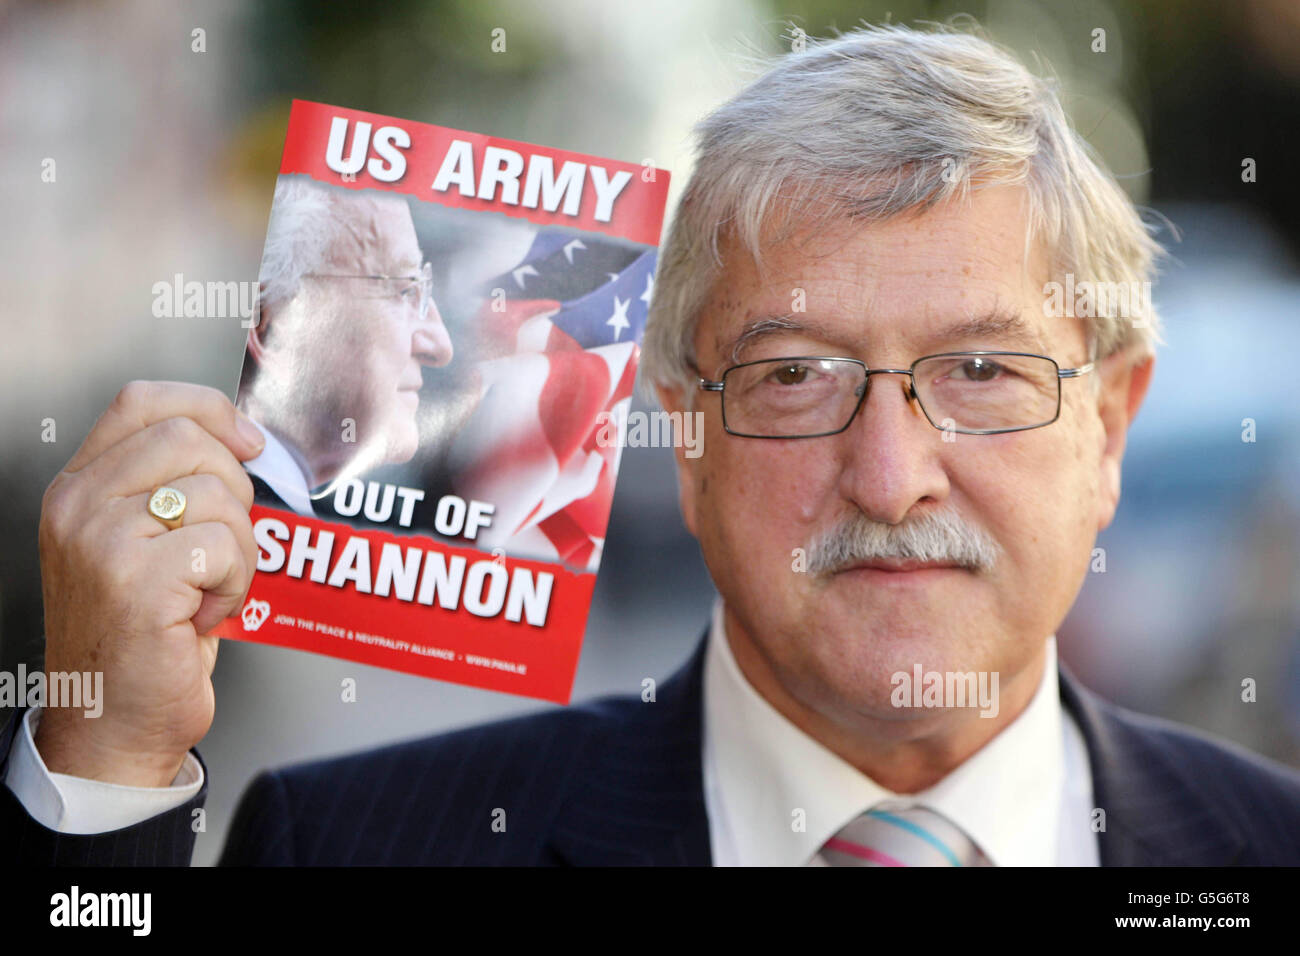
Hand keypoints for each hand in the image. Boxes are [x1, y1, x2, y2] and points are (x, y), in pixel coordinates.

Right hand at [34, 381, 264, 786]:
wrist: (113, 724)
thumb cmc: (143, 637)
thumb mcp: (144, 544)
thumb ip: (173, 485)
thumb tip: (244, 438)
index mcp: (79, 488)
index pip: (143, 401)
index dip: (208, 410)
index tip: (248, 444)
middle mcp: (79, 506)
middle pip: (190, 438)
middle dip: (235, 489)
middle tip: (221, 547)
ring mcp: (101, 540)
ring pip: (218, 494)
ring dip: (240, 548)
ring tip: (207, 589)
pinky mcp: (137, 579)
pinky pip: (226, 545)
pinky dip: (237, 583)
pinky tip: (204, 614)